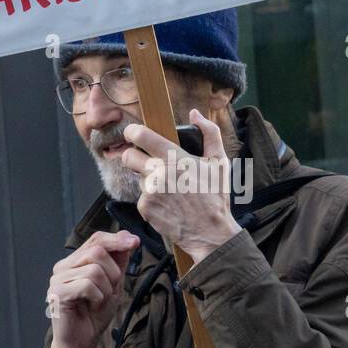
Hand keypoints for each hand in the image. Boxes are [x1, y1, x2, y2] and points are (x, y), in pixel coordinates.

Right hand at [42, 230, 139, 347]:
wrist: (81, 344)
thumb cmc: (94, 315)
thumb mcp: (113, 285)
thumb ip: (118, 262)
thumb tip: (127, 236)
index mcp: (75, 261)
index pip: (96, 239)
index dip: (116, 239)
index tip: (135, 242)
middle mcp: (64, 266)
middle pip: (96, 250)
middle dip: (113, 272)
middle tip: (111, 290)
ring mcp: (58, 278)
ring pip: (94, 269)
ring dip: (106, 288)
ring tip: (99, 301)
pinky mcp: (58, 292)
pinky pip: (87, 285)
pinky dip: (97, 297)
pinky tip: (92, 306)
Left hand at [119, 108, 240, 264]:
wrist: (211, 234)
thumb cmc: (216, 197)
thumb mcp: (219, 162)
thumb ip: (209, 133)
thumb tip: (194, 114)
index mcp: (174, 158)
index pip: (140, 136)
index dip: (132, 132)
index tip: (133, 133)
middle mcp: (159, 173)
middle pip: (127, 156)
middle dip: (134, 157)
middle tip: (147, 162)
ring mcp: (150, 192)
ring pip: (138, 178)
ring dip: (148, 181)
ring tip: (169, 190)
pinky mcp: (145, 208)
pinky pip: (141, 197)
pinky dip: (151, 199)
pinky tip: (167, 204)